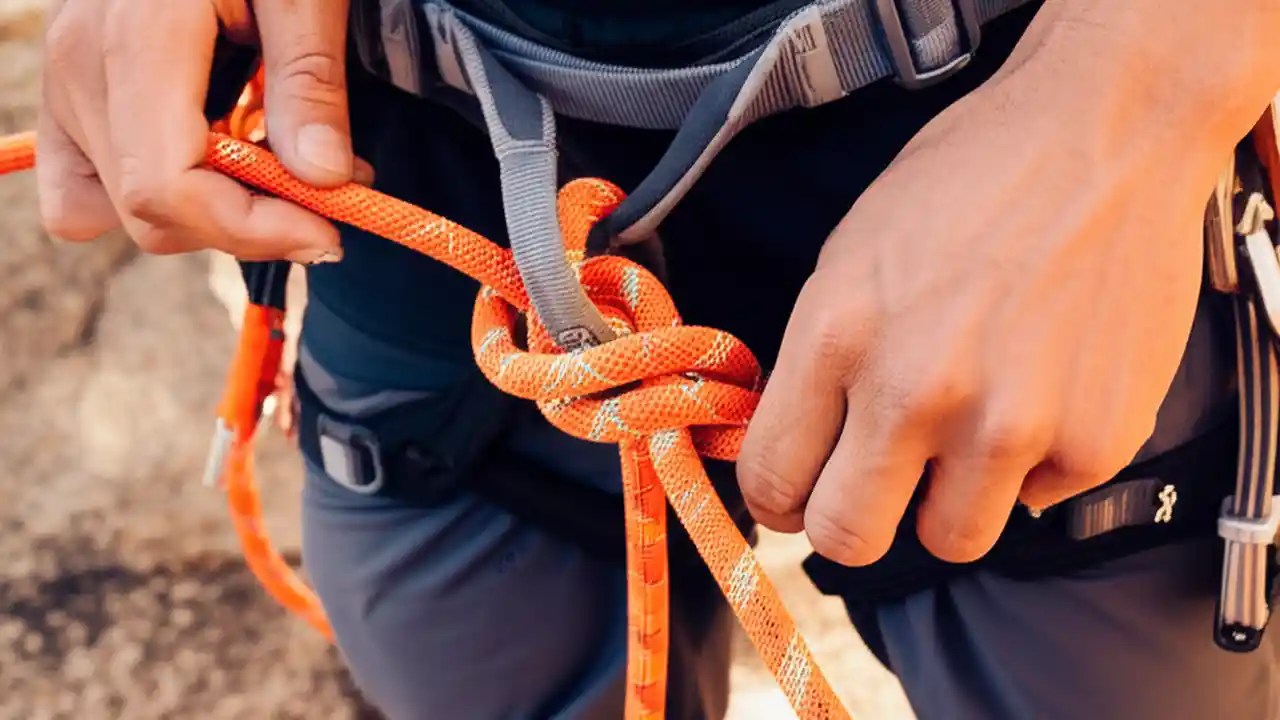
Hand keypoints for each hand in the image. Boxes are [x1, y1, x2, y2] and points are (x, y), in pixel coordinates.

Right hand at [38, 0, 352, 262]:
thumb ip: (308, 81)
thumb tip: (323, 180)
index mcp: (136, 40)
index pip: (167, 188)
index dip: (253, 229)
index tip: (332, 230)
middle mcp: (80, 69)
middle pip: (147, 213)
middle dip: (244, 227)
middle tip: (323, 200)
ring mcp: (63, 82)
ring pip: (111, 210)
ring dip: (201, 217)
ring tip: (271, 175)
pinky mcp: (66, 89)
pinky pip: (80, 186)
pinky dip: (145, 196)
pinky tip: (209, 164)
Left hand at [735, 38, 1235, 565]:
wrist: (1106, 133)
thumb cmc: (970, 181)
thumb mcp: (851, 255)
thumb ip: (820, 362)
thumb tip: (800, 451)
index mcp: (839, 336)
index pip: (773, 479)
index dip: (778, 499)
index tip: (797, 494)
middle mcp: (917, 391)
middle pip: (848, 539)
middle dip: (852, 520)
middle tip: (873, 485)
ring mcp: (1011, 425)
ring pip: (950, 540)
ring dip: (949, 501)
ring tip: (968, 433)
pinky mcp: (1096, 441)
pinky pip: (1037, 500)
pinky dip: (1034, 464)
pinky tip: (1044, 389)